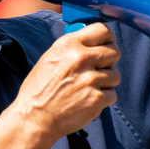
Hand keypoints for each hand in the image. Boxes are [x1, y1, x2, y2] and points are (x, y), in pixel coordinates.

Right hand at [12, 22, 120, 141]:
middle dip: (109, 61)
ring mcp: (90, 79)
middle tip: (98, 70)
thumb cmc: (39, 90)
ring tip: (87, 89)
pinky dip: (103, 99)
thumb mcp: (50, 58)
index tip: (107, 44)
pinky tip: (87, 101)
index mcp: (68, 45)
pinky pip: (113, 94)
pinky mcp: (97, 99)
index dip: (108, 38)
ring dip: (106, 83)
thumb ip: (72, 47)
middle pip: (114, 52)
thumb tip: (92, 40)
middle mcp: (81, 58)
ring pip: (115, 75)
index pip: (102, 30)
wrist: (34, 118)